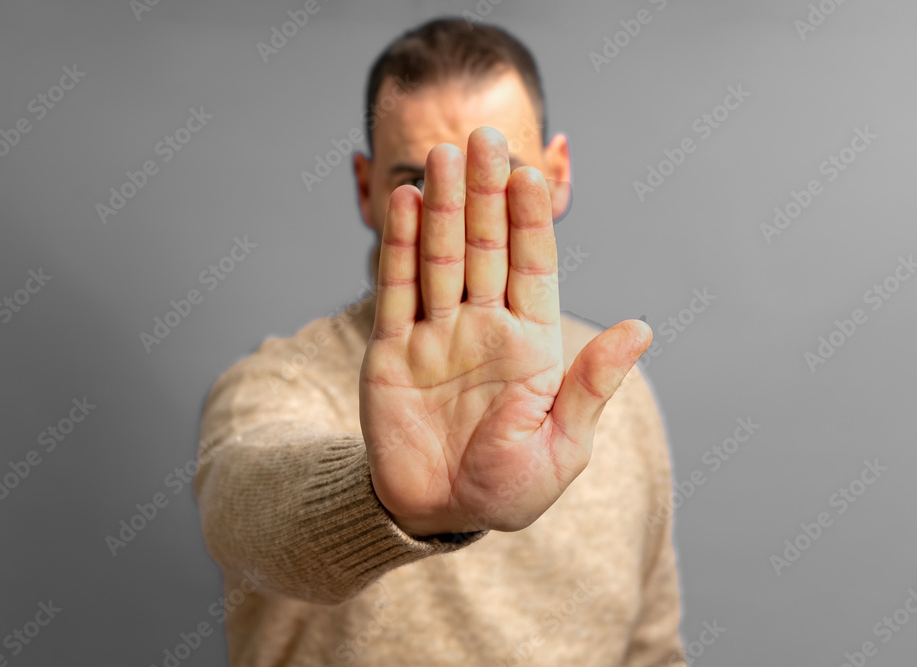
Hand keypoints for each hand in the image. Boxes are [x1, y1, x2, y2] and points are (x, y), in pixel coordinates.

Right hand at [359, 127, 650, 536]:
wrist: (439, 514)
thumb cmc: (509, 488)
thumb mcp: (562, 445)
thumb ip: (592, 384)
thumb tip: (643, 327)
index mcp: (530, 343)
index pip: (533, 266)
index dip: (531, 220)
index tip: (529, 174)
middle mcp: (484, 326)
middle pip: (486, 247)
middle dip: (485, 194)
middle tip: (483, 137)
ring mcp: (437, 334)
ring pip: (441, 257)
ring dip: (441, 208)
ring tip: (442, 157)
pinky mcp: (393, 350)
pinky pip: (397, 291)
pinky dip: (399, 247)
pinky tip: (404, 204)